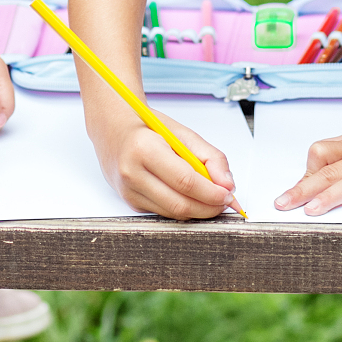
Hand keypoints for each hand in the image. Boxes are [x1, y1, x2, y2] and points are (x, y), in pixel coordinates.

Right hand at [91, 112, 238, 219]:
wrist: (113, 130)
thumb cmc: (148, 128)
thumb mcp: (183, 133)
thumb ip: (210, 157)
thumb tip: (227, 184)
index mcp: (145, 149)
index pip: (185, 181)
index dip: (211, 193)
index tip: (228, 194)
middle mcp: (132, 173)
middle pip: (179, 204)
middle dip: (208, 207)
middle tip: (225, 201)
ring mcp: (128, 191)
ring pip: (173, 213)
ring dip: (198, 210)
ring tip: (211, 197)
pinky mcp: (130, 202)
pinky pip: (164, 212)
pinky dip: (182, 208)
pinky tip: (190, 196)